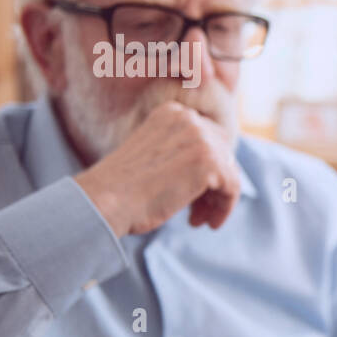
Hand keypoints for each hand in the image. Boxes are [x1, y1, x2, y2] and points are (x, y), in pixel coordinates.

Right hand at [74, 101, 240, 235]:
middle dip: (213, 186)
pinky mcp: (209, 161)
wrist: (105, 200)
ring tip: (200, 220)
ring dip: (216, 200)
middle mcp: (188, 118)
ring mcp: (201, 137)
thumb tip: (220, 172)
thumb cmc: (122, 189)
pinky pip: (232, 188)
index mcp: (173, 113)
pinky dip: (224, 208)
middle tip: (198, 213)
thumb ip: (183, 154)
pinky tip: (207, 223)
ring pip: (229, 173)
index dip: (209, 170)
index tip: (197, 195)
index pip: (210, 140)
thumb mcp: (155, 157)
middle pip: (223, 155)